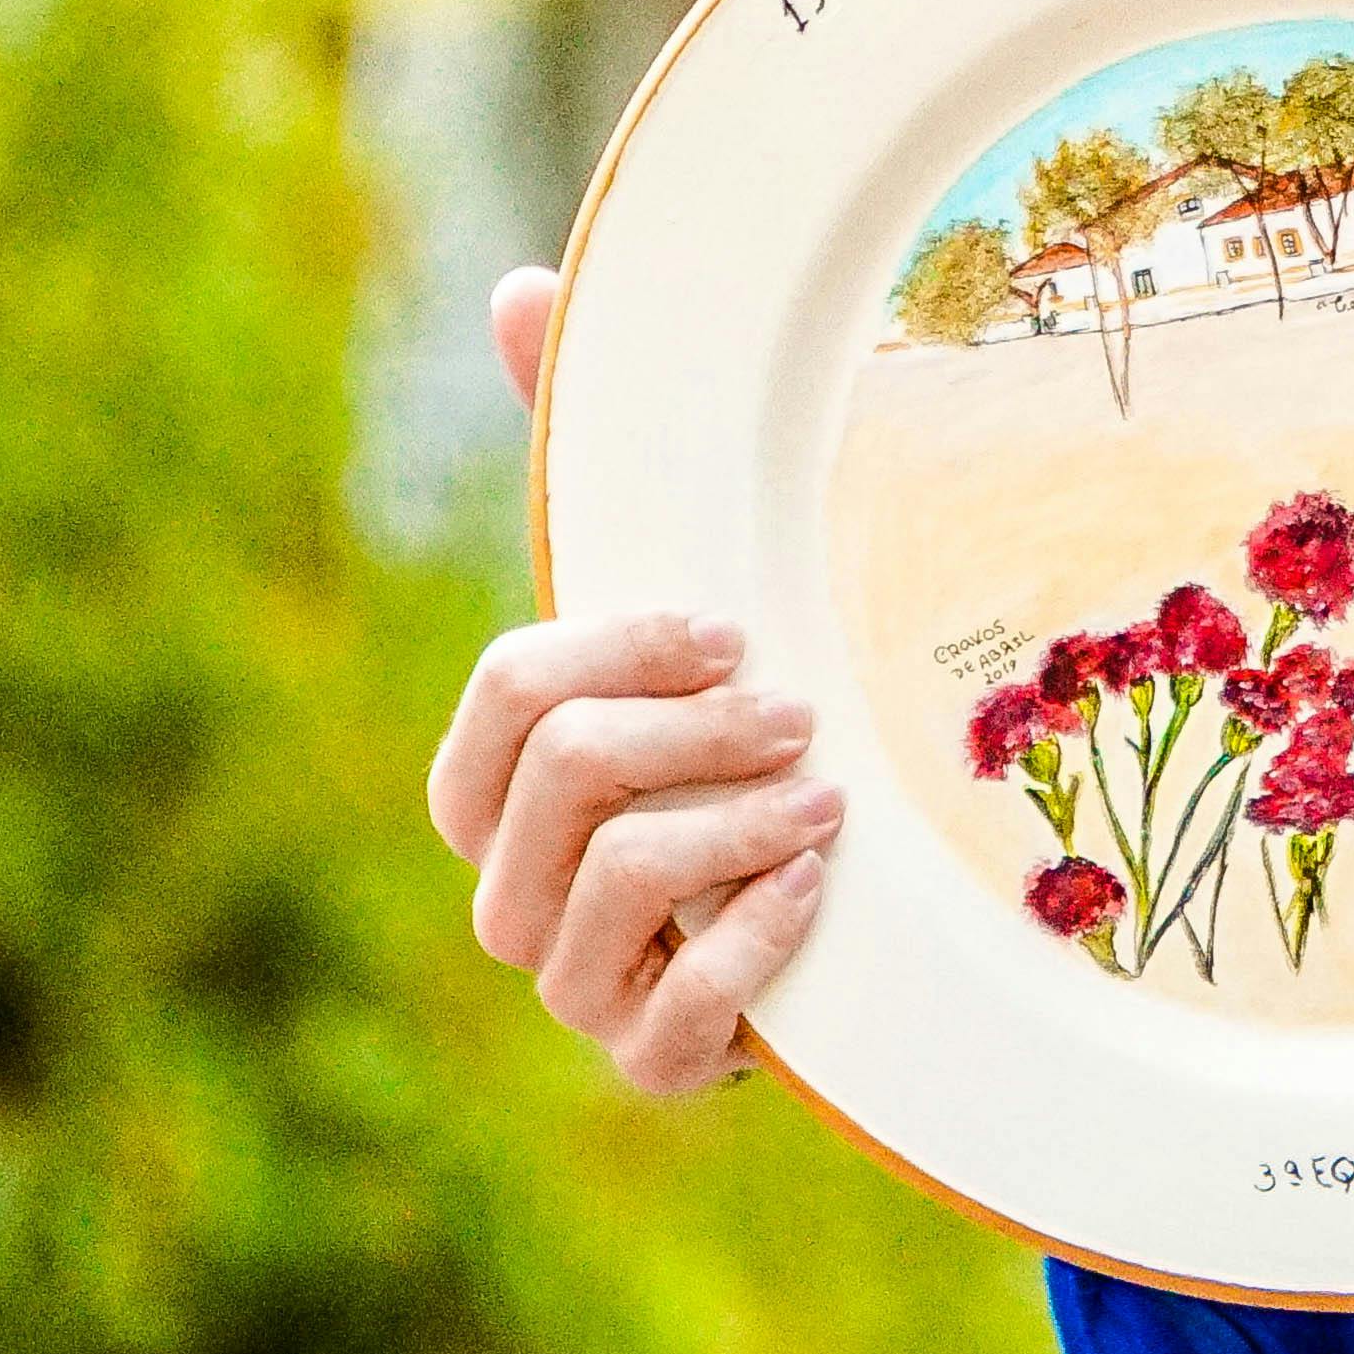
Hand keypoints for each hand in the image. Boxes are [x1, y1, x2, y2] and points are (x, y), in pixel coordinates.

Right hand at [418, 262, 840, 1093]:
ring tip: (828, 795)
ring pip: (615, 881)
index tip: (727, 624)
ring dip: (740, 825)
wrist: (856, 913)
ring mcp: (577, 991)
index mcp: (497, 786)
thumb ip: (589, 457)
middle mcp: (513, 892)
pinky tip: (824, 892)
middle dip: (694, 727)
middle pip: (561, 775)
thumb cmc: (746, 734)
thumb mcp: (684, 605)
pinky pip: (670, 1026)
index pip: (506, 695)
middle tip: (800, 706)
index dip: (619, 648)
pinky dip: (756, 944)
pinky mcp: (656, 1071)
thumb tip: (520, 283)